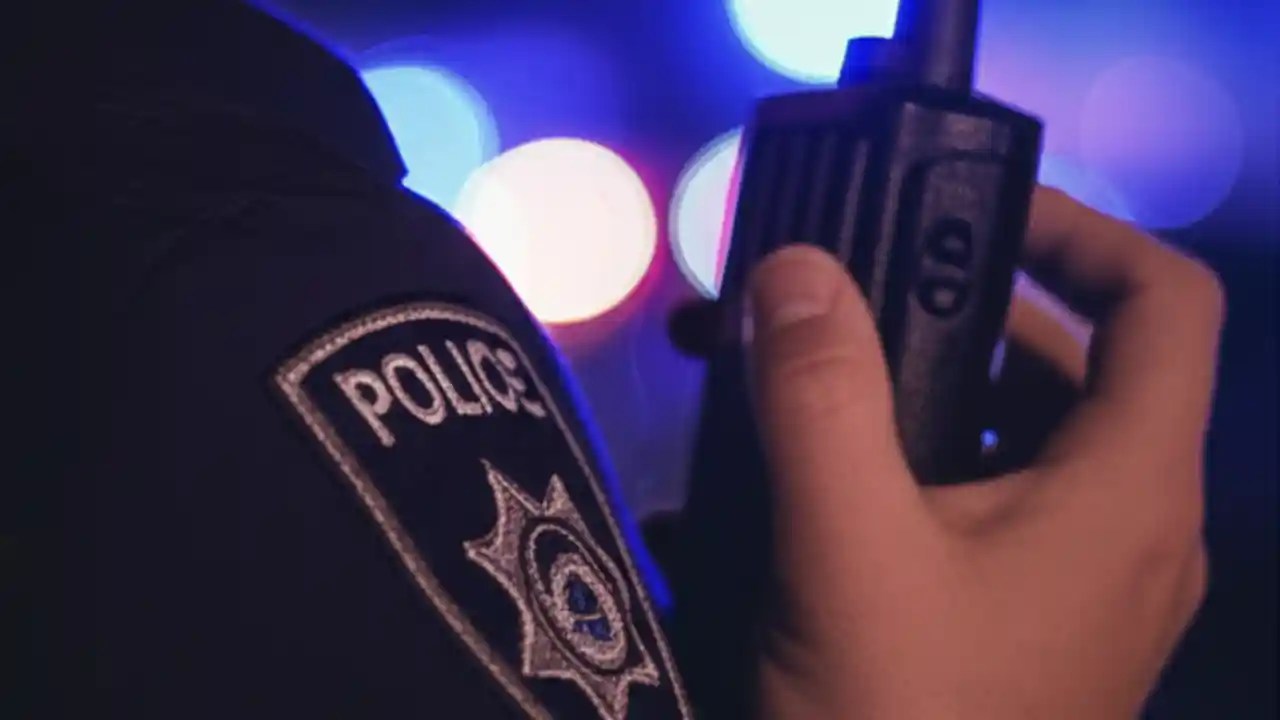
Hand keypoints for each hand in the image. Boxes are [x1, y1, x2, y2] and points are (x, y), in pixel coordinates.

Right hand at [742, 187, 1222, 718]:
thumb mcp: (847, 549)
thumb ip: (821, 394)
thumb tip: (798, 265)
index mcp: (1128, 488)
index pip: (1163, 301)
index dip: (1080, 230)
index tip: (968, 214)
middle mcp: (1126, 528)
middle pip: (1064, 364)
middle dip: (939, 316)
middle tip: (826, 299)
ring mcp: (1077, 586)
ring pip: (1006, 441)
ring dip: (898, 397)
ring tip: (775, 384)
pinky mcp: (1021, 626)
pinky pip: (973, 512)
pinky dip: (895, 475)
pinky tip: (783, 492)